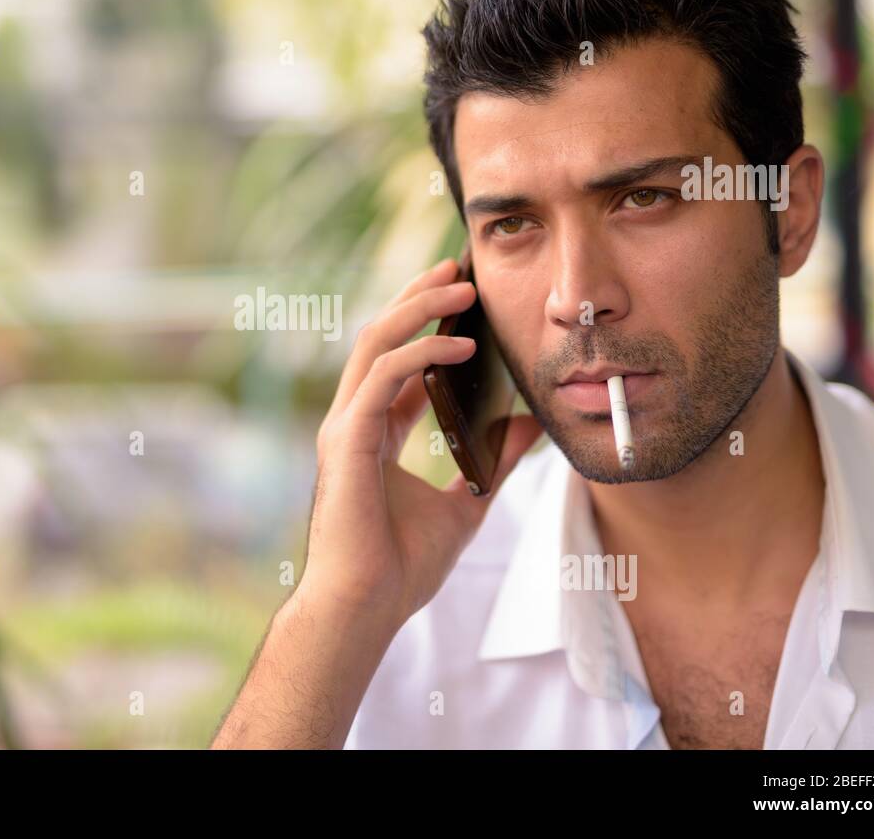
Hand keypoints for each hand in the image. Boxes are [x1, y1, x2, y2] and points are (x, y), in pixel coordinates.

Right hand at [301, 258, 543, 627]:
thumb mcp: (466, 503)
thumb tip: (528, 428)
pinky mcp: (347, 438)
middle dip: (418, 297)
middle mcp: (354, 421)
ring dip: (417, 307)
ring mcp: (345, 426)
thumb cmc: (400, 568)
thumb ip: (492, 462)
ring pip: (374, 343)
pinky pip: (382, 375)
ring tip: (460, 283)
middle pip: (380, 338)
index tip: (464, 299)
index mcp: (374, 434)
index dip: (428, 326)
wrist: (365, 607)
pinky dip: (420, 352)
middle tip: (459, 267)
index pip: (398, 363)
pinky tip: (459, 343)